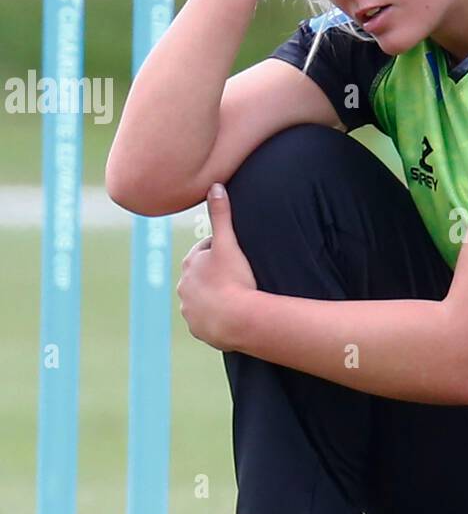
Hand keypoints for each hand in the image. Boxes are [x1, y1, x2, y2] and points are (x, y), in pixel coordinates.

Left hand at [177, 183, 256, 349]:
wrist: (237, 320)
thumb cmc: (233, 279)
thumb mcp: (229, 243)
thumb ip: (221, 214)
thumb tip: (215, 185)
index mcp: (190, 264)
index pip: (205, 251)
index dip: (221, 251)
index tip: (236, 255)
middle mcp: (184, 286)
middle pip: (202, 275)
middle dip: (215, 274)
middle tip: (238, 275)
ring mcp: (189, 309)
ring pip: (203, 298)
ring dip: (215, 296)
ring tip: (236, 296)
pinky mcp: (198, 328)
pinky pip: (207, 319)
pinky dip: (216, 316)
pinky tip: (231, 314)